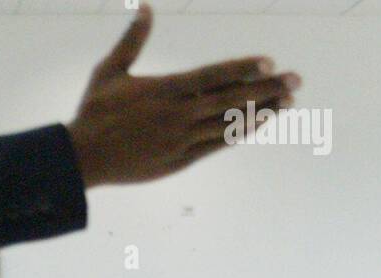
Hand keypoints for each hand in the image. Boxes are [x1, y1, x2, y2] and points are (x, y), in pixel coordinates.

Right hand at [67, 4, 299, 188]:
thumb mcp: (111, 71)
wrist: (83, 159)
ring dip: (260, 113)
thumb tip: (145, 7)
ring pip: (228, 124)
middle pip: (230, 99)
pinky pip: (216, 145)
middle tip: (296, 81)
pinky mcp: (178, 160)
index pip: (213, 75)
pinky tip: (257, 125)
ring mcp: (180, 140)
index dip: (243, 68)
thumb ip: (133, 40)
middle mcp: (178, 115)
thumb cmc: (94, 112)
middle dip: (267, 89)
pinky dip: (238, 134)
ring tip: (287, 104)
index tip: (269, 62)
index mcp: (165, 89)